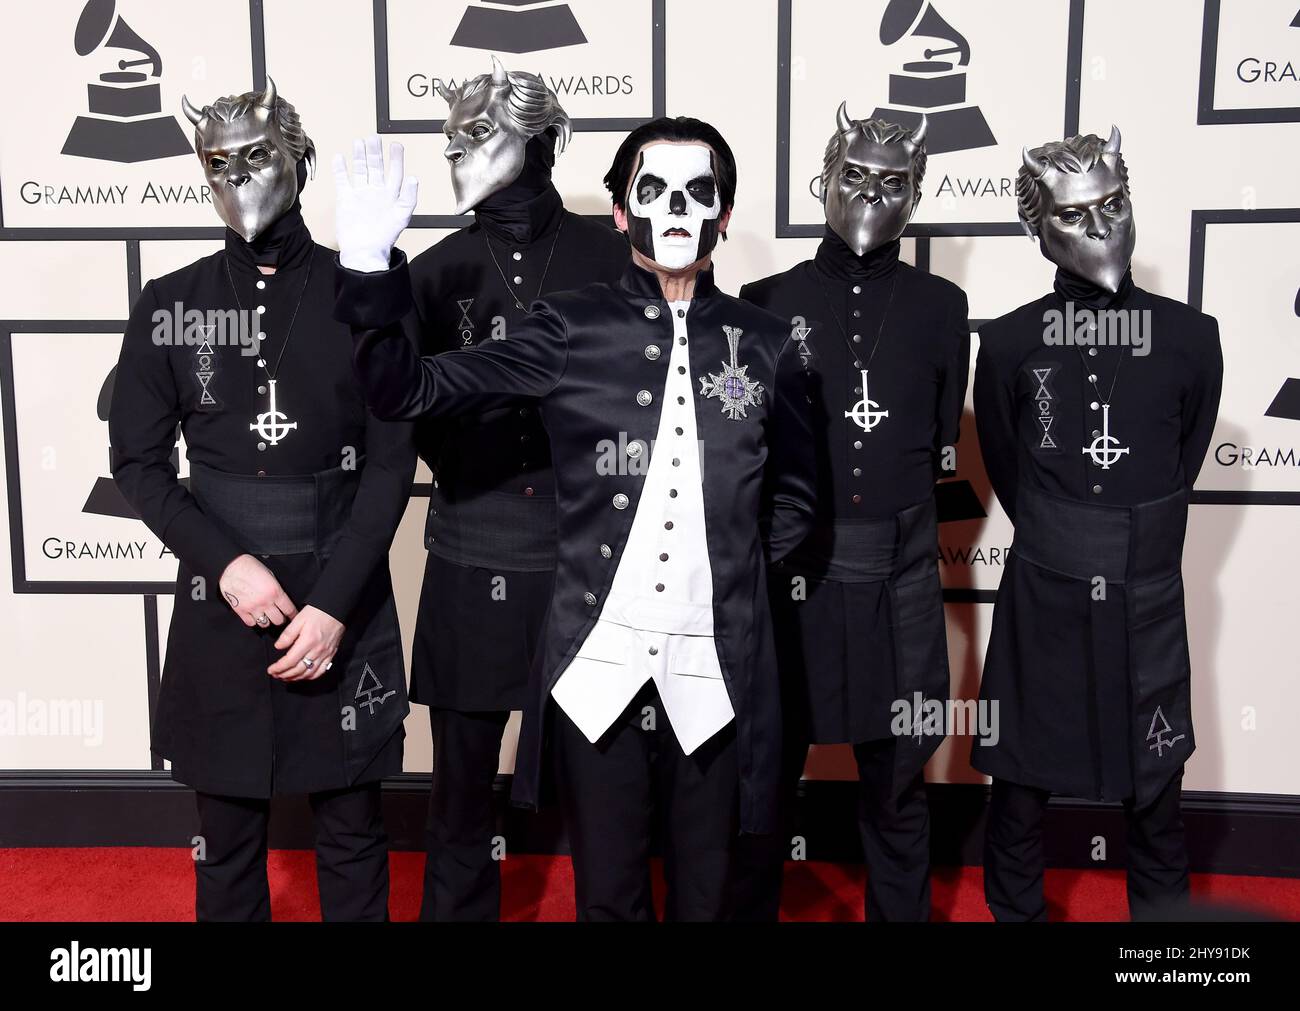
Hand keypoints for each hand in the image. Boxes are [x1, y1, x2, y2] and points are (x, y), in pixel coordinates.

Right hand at [219, 554, 297, 628]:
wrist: (231, 566)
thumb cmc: (250, 567)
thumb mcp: (270, 575)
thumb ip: (276, 589)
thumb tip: (281, 599)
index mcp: (275, 591)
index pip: (289, 609)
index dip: (292, 614)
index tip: (292, 616)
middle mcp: (265, 601)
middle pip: (278, 620)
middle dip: (280, 618)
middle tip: (278, 615)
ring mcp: (253, 607)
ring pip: (265, 624)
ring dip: (267, 621)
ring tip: (266, 616)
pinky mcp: (240, 610)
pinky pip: (250, 623)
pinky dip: (253, 621)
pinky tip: (254, 615)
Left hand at [267, 605, 344, 681]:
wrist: (336, 608)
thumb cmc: (318, 612)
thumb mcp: (298, 619)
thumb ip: (288, 635)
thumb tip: (278, 647)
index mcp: (307, 642)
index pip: (290, 661)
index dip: (278, 668)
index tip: (271, 670)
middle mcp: (317, 650)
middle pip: (298, 670)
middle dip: (284, 675)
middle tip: (275, 675)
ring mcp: (325, 654)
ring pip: (309, 673)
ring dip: (296, 678)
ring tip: (286, 677)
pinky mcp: (331, 654)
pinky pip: (321, 671)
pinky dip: (311, 677)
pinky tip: (304, 676)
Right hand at [333, 135, 418, 272]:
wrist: (364, 251)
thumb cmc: (384, 237)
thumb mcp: (402, 217)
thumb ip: (408, 198)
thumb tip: (413, 179)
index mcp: (391, 196)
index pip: (395, 173)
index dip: (396, 159)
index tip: (396, 145)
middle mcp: (376, 192)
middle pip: (376, 167)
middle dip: (375, 152)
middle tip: (374, 138)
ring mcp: (361, 194)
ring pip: (360, 170)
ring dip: (360, 156)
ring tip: (359, 142)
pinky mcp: (346, 199)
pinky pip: (343, 180)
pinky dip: (341, 169)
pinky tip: (340, 157)